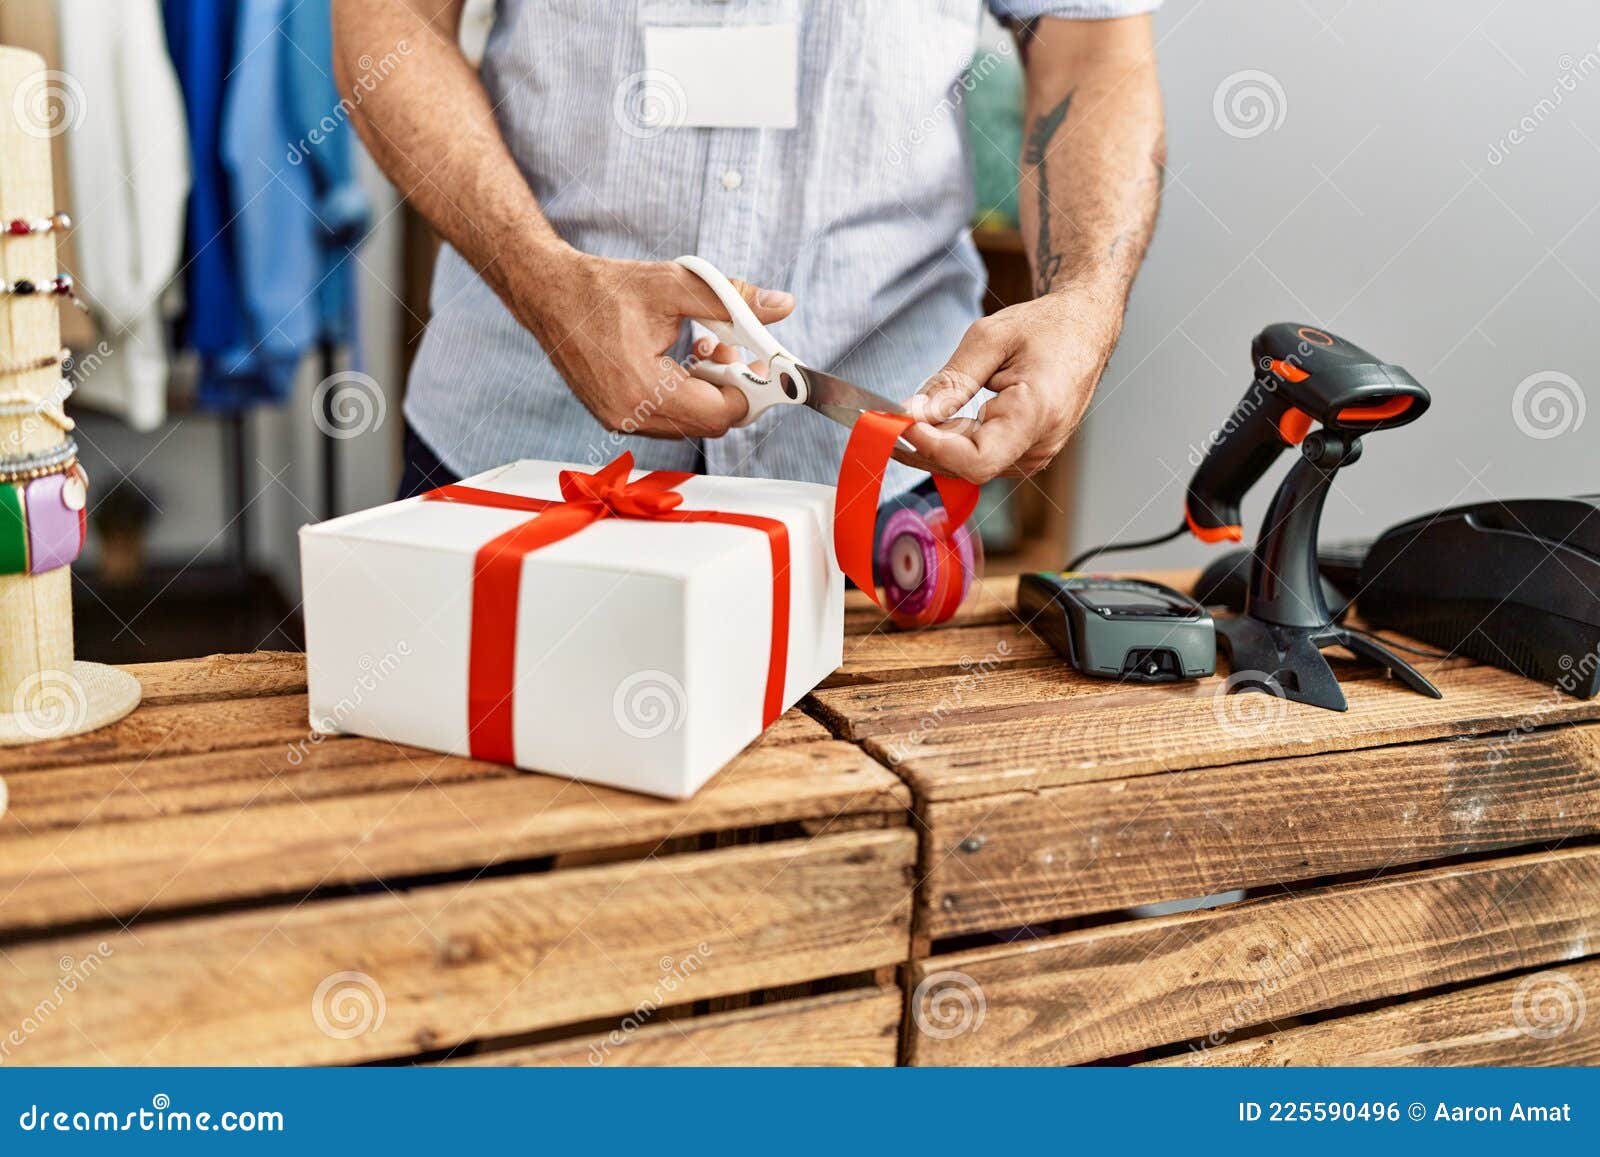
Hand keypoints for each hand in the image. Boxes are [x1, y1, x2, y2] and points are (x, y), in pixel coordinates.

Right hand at [514, 250, 793, 437]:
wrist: (548, 294)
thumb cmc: (604, 289)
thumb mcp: (675, 284)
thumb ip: (732, 300)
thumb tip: (781, 306)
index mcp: (642, 388)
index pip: (718, 413)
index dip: (747, 388)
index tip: (758, 360)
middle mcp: (629, 415)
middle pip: (708, 424)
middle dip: (729, 387)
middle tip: (729, 347)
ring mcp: (619, 420)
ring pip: (690, 424)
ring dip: (707, 390)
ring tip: (701, 347)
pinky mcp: (615, 416)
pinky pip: (667, 419)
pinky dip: (684, 394)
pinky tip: (679, 359)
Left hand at [895, 287, 1122, 482]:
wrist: (1086, 327)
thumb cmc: (1046, 327)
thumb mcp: (990, 339)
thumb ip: (949, 382)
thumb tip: (909, 414)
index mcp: (1036, 415)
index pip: (974, 461)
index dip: (931, 447)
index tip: (898, 422)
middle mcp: (1039, 446)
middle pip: (965, 467)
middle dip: (921, 446)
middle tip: (883, 419)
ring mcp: (1034, 454)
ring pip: (968, 466)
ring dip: (933, 444)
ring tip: (904, 415)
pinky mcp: (1025, 452)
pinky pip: (980, 456)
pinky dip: (951, 441)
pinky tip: (933, 419)